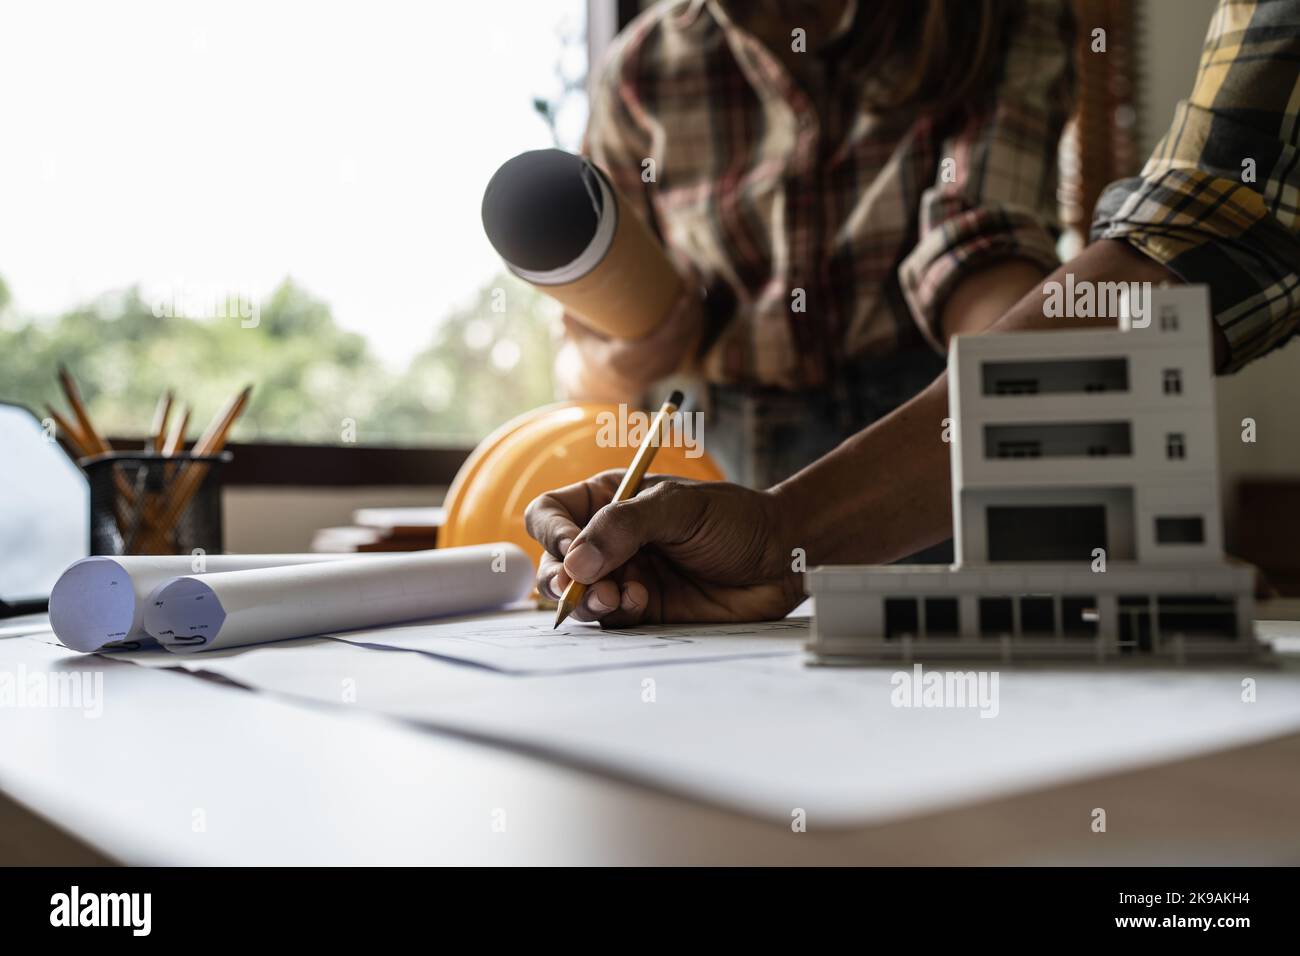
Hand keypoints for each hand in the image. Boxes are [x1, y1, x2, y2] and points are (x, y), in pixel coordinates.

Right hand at [525, 470, 805, 625]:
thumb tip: (575, 563)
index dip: (552, 532)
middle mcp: (607, 540)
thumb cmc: (734, 519)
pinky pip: (608, 621)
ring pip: (576, 597)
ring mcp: (623, 577)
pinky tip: (641, 602)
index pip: (551, 514)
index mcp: (608, 500)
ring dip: (587, 601)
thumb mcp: (678, 508)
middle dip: (561, 578)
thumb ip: (625, 526)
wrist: (780, 558)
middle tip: (583, 587)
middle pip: (553, 562)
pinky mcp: (641, 611)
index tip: (571, 551)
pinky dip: (615, 614)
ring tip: (617, 596)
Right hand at [557, 277, 704, 399]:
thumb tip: (563, 295)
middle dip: (690, 302)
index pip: (662, 340)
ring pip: (689, 334)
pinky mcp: (673, 363)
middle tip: (689, 272)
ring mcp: (664, 367)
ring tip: (690, 276)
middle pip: (681, 333)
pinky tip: (694, 293)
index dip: (678, 317)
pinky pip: (690, 337)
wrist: (605, 385)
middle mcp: (649, 367)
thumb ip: (572, 320)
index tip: (683, 293)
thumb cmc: (592, 355)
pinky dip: (694, 315)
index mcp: (626, 361)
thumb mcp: (580, 340)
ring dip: (695, 305)